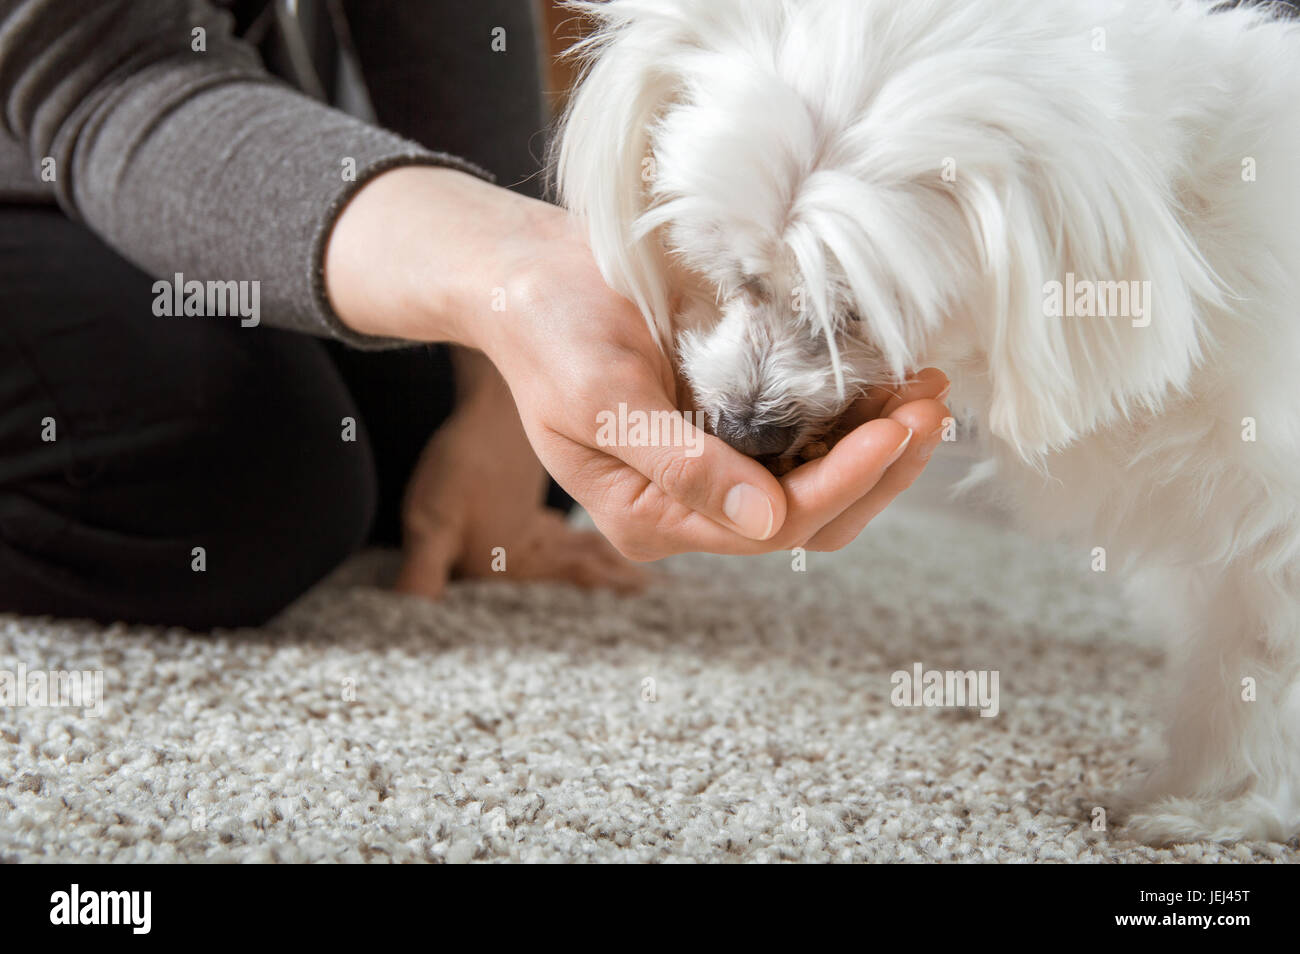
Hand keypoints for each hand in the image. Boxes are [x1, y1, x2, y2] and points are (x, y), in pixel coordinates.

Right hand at [325, 166, 950, 559]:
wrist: (528, 275)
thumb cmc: (550, 332)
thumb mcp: (602, 399)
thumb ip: (682, 466)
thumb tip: (769, 520)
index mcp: (651, 518)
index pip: (769, 526)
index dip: (841, 482)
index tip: (894, 429)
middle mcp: (693, 505)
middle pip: (810, 516)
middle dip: (880, 468)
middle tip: (931, 406)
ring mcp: (718, 466)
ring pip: (822, 481)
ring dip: (882, 443)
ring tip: (928, 390)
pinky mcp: (735, 423)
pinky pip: (811, 436)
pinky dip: (857, 413)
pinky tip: (891, 378)